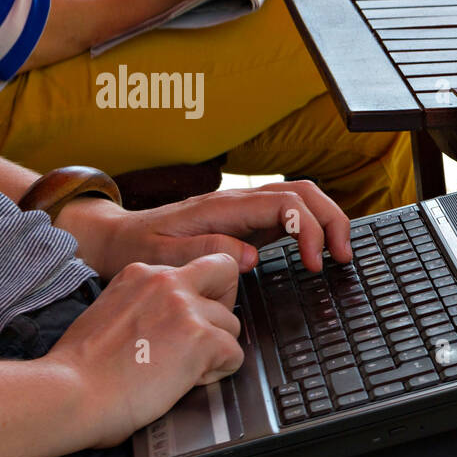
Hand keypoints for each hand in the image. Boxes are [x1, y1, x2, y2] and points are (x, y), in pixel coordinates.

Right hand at [46, 254, 243, 445]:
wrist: (69, 392)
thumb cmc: (79, 368)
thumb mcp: (108, 312)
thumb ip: (144, 304)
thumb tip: (166, 318)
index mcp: (141, 273)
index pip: (193, 269)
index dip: (197, 295)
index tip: (186, 319)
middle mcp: (166, 282)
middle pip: (225, 275)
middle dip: (223, 304)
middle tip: (204, 335)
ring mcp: (186, 308)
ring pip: (232, 324)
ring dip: (215, 349)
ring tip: (182, 370)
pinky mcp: (201, 339)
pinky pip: (234, 354)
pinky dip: (218, 373)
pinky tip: (187, 382)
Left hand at [56, 181, 354, 279]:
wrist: (114, 238)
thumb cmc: (135, 249)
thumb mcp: (160, 257)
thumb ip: (205, 252)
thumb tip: (249, 257)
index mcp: (223, 208)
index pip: (284, 204)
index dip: (309, 230)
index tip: (313, 264)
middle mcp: (238, 202)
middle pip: (303, 191)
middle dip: (332, 219)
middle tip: (342, 256)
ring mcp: (244, 210)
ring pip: (301, 198)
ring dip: (327, 220)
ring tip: (338, 254)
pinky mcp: (246, 222)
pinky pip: (289, 214)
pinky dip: (312, 227)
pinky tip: (317, 251)